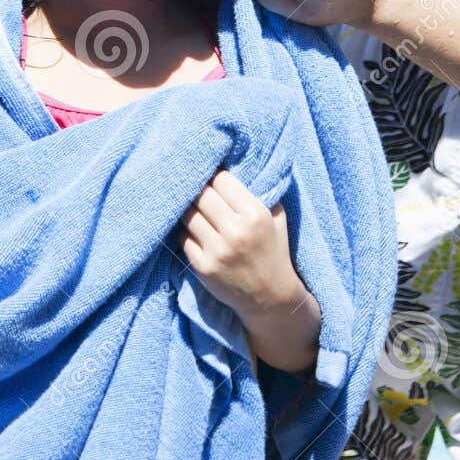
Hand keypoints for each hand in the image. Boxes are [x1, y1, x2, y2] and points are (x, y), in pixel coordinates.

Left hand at [180, 170, 321, 375]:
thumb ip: (259, 190)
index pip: (221, 180)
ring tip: (191, 203)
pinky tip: (192, 227)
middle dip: (197, 187)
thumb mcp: (275, 216)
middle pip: (201, 194)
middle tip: (194, 183)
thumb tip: (233, 163)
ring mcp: (217, 251)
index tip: (211, 173)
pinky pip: (183, 237)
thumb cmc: (273, 248)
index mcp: (255, 214)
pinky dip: (186, 229)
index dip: (214, 174)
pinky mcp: (202, 267)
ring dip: (187, 207)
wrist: (270, 296)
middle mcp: (235, 232)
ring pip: (188, 214)